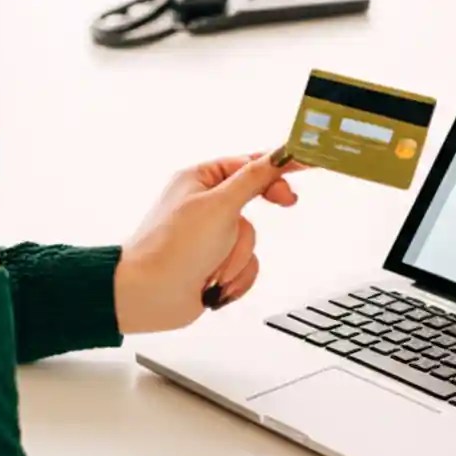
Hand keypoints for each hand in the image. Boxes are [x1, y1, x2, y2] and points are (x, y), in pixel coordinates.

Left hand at [114, 152, 302, 332]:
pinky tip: (215, 284)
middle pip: (252, 203)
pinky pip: (246, 263)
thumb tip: (276, 157)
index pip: (248, 164)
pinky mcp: (214, 262)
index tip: (306, 164)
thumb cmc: (171, 249)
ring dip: (237, 257)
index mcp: (198, 180)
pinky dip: (235, 275)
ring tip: (212, 268)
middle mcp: (203, 205)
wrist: (149, 297)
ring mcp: (209, 236)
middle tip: (280, 210)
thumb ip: (253, 180)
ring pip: (250, 239)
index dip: (276, 167)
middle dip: (247, 227)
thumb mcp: (219, 206)